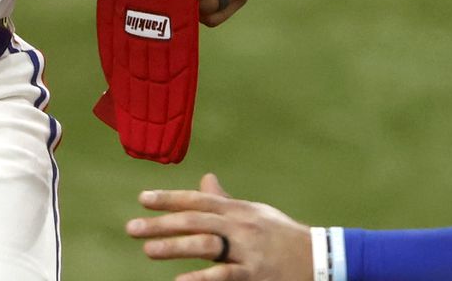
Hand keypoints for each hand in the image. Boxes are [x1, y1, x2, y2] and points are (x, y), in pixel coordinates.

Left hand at [128, 172, 314, 280]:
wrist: (320, 258)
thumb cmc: (281, 235)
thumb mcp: (254, 212)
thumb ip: (226, 201)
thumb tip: (205, 179)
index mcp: (237, 210)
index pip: (197, 201)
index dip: (169, 199)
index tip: (142, 199)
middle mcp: (240, 226)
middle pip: (195, 221)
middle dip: (161, 224)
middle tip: (132, 228)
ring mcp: (247, 250)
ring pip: (206, 244)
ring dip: (174, 247)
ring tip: (148, 250)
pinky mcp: (254, 274)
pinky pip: (224, 275)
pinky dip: (202, 278)